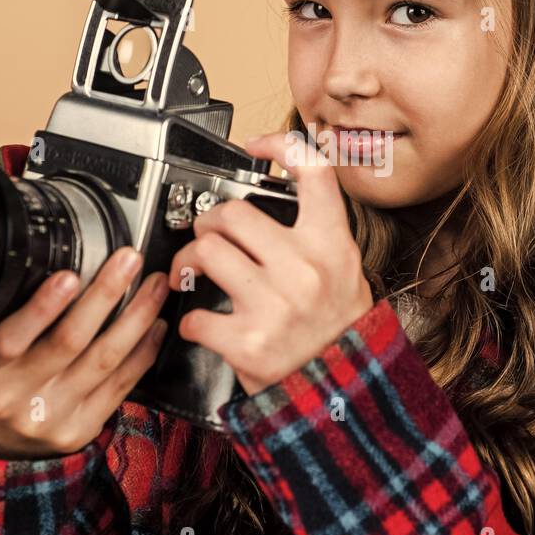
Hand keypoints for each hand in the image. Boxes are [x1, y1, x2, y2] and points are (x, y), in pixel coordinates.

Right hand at [0, 247, 168, 459]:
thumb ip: (0, 309)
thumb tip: (41, 254)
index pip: (8, 339)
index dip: (41, 308)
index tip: (69, 276)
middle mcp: (12, 399)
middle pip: (68, 342)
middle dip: (104, 295)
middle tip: (129, 260)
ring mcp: (49, 418)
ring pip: (103, 361)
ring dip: (136, 318)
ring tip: (154, 286)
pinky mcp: (80, 429)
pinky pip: (120, 385)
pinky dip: (143, 351)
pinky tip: (155, 325)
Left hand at [166, 131, 374, 395]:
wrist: (344, 390)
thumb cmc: (338, 329)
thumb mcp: (345, 269)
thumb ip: (315, 230)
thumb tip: (278, 190)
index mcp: (332, 244)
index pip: (313, 171)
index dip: (280, 145)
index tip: (257, 146)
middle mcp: (304, 269)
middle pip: (233, 213)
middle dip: (209, 223)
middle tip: (209, 236)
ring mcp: (275, 305)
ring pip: (206, 253)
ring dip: (190, 262)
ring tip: (194, 272)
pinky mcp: (248, 342)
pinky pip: (194, 316)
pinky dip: (190, 322)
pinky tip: (204, 325)